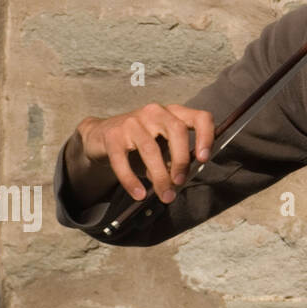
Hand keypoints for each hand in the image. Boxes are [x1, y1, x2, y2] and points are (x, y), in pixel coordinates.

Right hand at [75, 104, 213, 202]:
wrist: (99, 136)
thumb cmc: (138, 143)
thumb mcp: (161, 148)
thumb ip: (173, 160)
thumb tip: (180, 181)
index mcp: (174, 113)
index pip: (199, 117)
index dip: (206, 136)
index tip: (204, 159)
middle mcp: (155, 112)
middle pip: (177, 130)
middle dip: (181, 160)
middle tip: (180, 182)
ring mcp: (133, 121)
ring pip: (151, 148)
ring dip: (159, 175)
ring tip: (164, 194)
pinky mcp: (113, 135)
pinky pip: (123, 160)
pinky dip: (131, 180)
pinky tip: (139, 195)